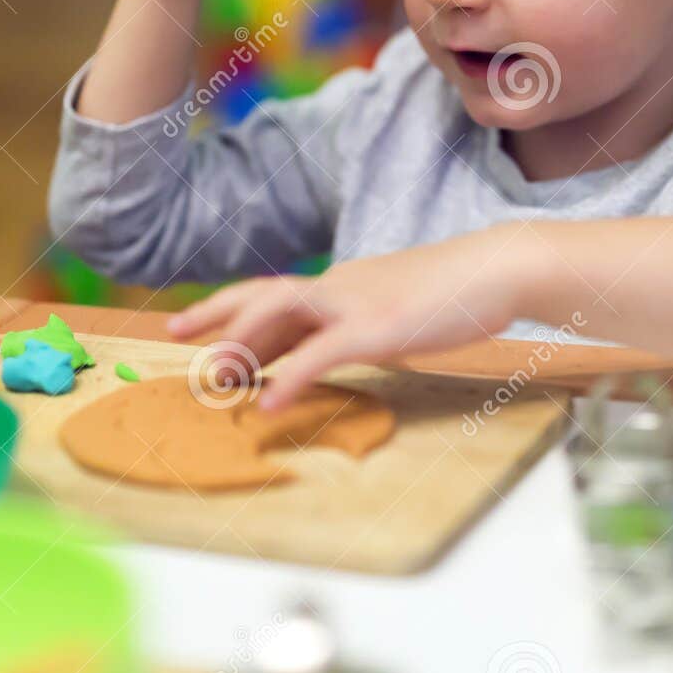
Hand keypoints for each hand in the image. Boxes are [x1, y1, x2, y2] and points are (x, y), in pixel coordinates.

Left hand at [168, 228, 536, 408]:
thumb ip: (367, 319)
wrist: (497, 268)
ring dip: (241, 341)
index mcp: (345, 283)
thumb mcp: (401, 304)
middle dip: (217, 313)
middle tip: (175, 333)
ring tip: (213, 372)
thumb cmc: (459, 291)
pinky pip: (321, 353)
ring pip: (279, 312)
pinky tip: (270, 404)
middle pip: (264, 294)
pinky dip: (289, 378)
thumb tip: (347, 340)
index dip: (238, 313)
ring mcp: (356, 303)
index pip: (280, 296)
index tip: (206, 331)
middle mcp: (340, 286)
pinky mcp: (377, 328)